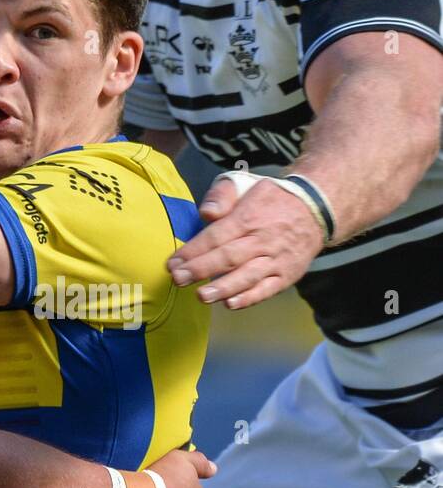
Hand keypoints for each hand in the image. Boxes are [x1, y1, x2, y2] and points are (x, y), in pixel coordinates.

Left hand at [166, 177, 324, 308]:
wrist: (314, 209)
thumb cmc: (269, 199)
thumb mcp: (243, 183)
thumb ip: (221, 195)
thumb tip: (206, 214)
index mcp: (248, 217)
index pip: (216, 236)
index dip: (193, 251)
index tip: (173, 262)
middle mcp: (262, 240)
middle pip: (228, 257)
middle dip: (201, 270)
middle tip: (178, 279)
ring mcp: (277, 259)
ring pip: (248, 276)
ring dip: (223, 288)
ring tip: (202, 296)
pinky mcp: (287, 274)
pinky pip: (268, 289)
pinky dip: (250, 298)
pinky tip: (231, 304)